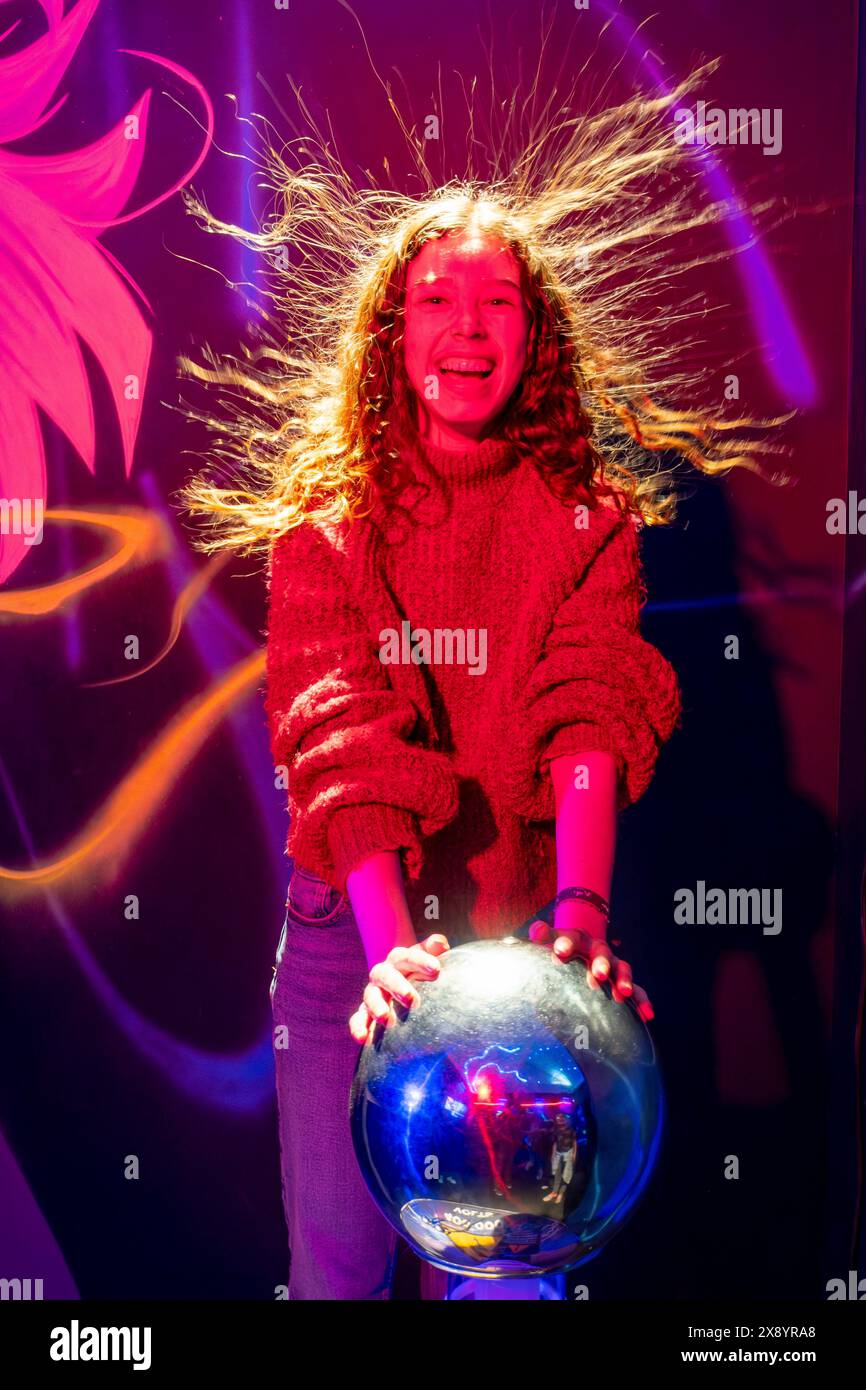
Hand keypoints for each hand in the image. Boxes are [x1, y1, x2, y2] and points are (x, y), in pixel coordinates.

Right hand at [348, 933, 449, 1043]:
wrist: (403, 983)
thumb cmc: (421, 972)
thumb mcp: (428, 958)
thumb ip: (434, 949)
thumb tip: (440, 943)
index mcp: (398, 960)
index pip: (407, 957)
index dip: (420, 961)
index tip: (436, 970)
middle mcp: (382, 974)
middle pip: (385, 976)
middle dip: (397, 986)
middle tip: (411, 998)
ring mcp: (373, 993)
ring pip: (370, 996)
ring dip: (376, 1006)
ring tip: (385, 1018)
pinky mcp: (366, 1012)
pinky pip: (358, 1018)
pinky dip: (358, 1027)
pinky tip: (363, 1038)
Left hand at [528, 905, 653, 1020]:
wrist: (576, 950)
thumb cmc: (558, 952)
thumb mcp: (547, 942)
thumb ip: (542, 936)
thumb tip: (536, 931)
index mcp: (576, 940)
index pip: (572, 937)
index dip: (566, 942)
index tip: (560, 951)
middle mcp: (597, 950)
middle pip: (601, 952)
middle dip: (601, 962)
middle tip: (599, 973)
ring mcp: (613, 965)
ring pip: (622, 968)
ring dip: (624, 979)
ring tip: (623, 993)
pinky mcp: (621, 981)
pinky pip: (636, 991)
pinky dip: (642, 1001)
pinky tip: (647, 1015)